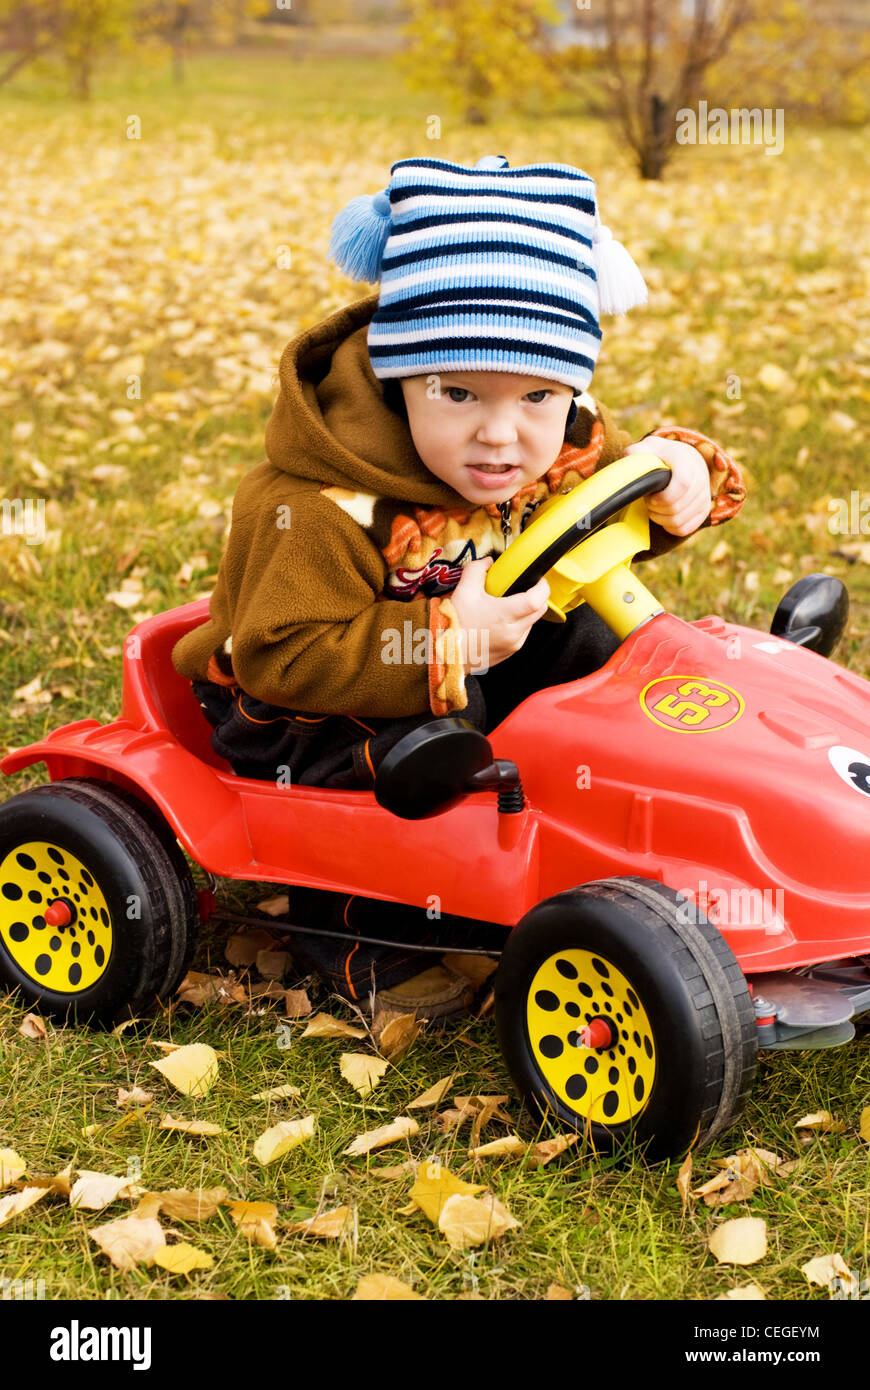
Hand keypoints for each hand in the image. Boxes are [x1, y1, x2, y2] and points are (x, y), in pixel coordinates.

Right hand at [449, 557, 549, 671]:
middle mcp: (514, 633)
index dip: (542, 587)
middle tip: (526, 588)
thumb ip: (477, 570)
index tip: (539, 580)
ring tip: (507, 605)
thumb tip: (488, 562)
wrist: (443, 654)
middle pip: (539, 611)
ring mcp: (512, 645)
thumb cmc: (453, 625)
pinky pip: (521, 636)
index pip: (537, 599)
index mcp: (505, 615)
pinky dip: (517, 626)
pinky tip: (500, 621)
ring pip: (531, 624)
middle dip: (538, 597)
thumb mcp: (463, 591)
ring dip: (526, 613)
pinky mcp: (508, 654)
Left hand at [625, 435, 710, 536]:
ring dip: (660, 518)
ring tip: (654, 507)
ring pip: (678, 521)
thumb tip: (627, 465)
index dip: (663, 497)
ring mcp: (704, 496)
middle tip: (648, 500)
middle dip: (655, 509)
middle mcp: (700, 478)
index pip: (682, 484)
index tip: (649, 497)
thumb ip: (635, 453)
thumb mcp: (646, 448)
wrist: (682, 459)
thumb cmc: (659, 455)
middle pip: (676, 508)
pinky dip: (669, 527)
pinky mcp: (703, 511)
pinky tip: (662, 515)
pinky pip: (684, 529)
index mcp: (686, 460)